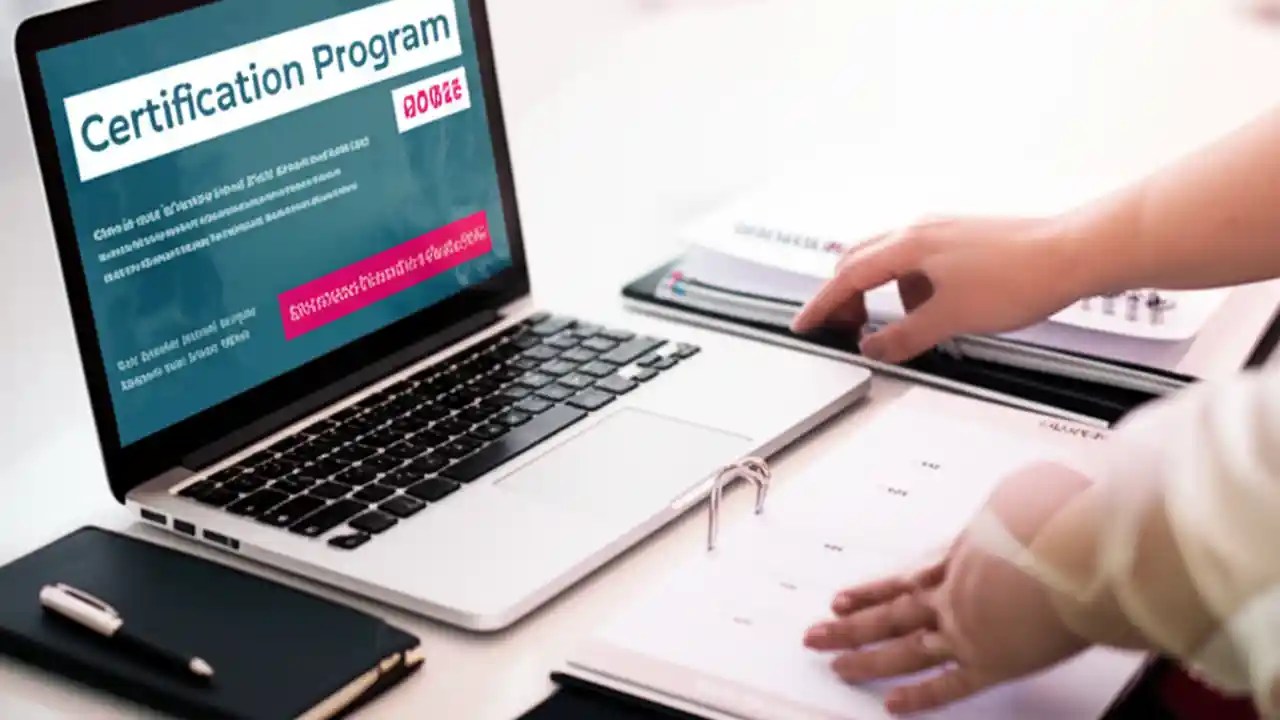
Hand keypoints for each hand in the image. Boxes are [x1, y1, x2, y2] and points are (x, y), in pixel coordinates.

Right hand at [790, 216, 1088, 363]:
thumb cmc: (1020, 278)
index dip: (822, 304)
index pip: (848, 277)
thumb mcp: (952, 319)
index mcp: (909, 245)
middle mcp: (921, 231)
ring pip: (890, 260)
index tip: (805, 323)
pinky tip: (930, 310)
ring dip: (878, 292)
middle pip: (860, 261)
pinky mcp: (965, 239)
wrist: (1074, 254)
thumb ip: (905, 336)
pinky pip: (919, 262)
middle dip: (844, 296)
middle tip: (843, 327)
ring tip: (892, 326)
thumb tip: (874, 347)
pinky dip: (908, 287)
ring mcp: (944, 232)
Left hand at [803, 463, 1095, 714]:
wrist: (1074, 551)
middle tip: (817, 635)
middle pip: (891, 613)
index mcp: (961, 554)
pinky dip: (922, 697)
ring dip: (867, 659)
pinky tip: (893, 704)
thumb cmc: (1057, 519)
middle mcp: (953, 593)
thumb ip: (1014, 504)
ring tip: (837, 666)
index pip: (908, 579)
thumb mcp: (1028, 494)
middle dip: (850, 625)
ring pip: (905, 650)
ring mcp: (966, 630)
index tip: (845, 598)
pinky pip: (949, 684)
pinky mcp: (991, 662)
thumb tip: (1021, 501)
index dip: (874, 590)